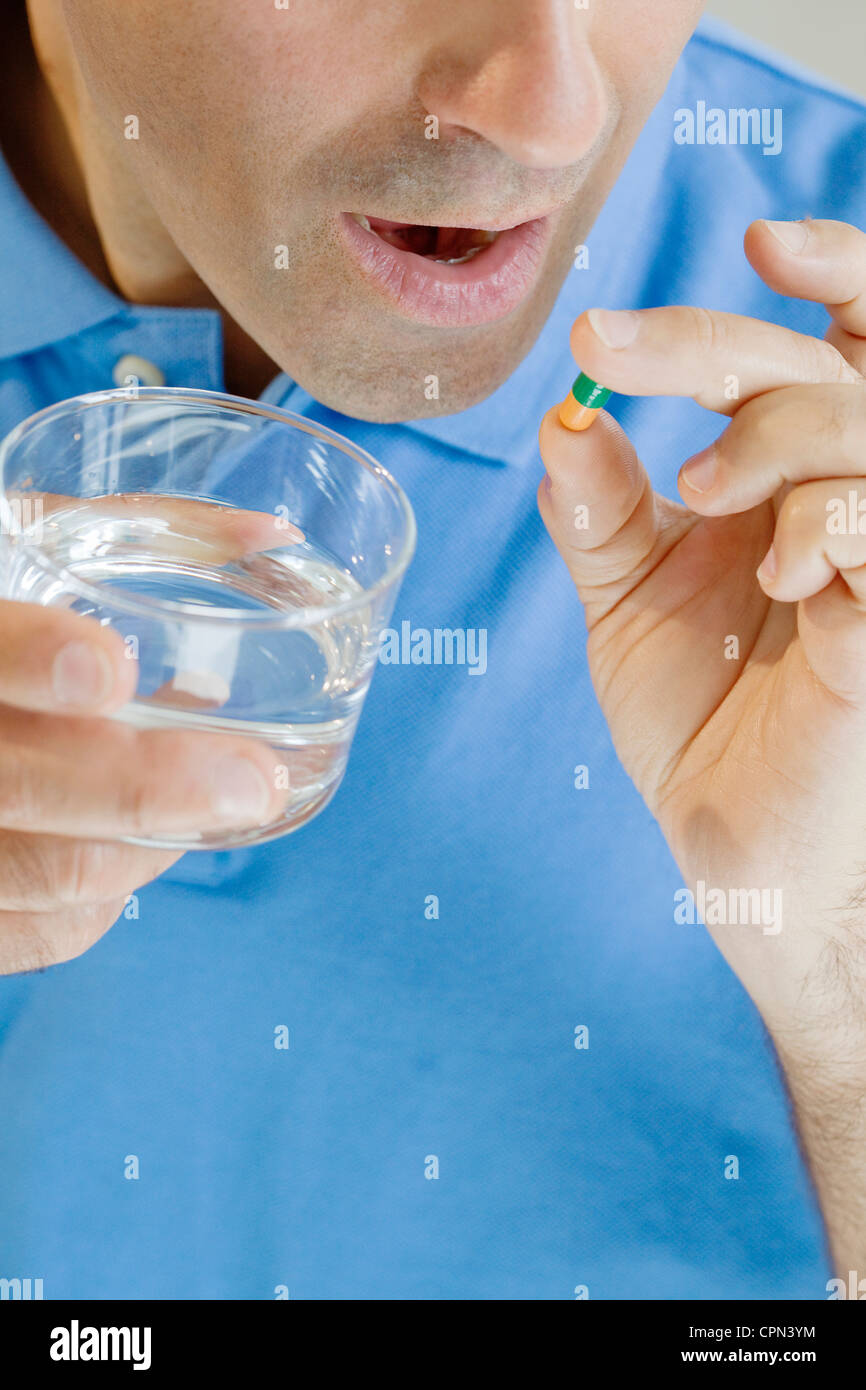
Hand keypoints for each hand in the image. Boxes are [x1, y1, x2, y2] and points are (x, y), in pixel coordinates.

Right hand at [0, 496, 294, 974]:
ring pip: (50, 872)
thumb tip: (270, 534)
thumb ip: (129, 531)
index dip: (29, 659)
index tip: (112, 668)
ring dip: (151, 844)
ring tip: (222, 801)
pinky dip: (113, 895)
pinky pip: (46, 932)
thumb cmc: (7, 615)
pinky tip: (142, 848)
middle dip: (144, 791)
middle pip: (14, 785)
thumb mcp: (26, 544)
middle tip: (254, 781)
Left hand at [538, 218, 865, 1050]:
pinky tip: (782, 572)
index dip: (824, 270)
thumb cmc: (696, 719)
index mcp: (801, 476)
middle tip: (607, 352)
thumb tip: (560, 419)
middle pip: (830, 361)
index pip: (834, 339)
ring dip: (775, 432)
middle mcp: (855, 497)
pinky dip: (833, 522)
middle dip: (716, 342)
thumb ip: (600, 510)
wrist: (737, 843)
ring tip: (702, 496)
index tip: (745, 245)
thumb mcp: (627, 598)